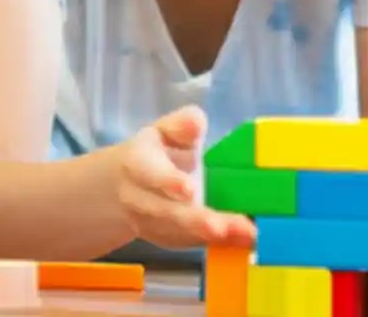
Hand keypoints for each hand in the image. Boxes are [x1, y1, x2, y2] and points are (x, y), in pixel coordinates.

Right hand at [115, 105, 254, 249]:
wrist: (122, 188)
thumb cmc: (153, 153)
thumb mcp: (163, 130)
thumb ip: (181, 125)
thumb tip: (196, 123)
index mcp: (138, 165)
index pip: (151, 174)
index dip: (169, 182)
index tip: (189, 189)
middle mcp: (141, 199)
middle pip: (167, 212)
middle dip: (196, 221)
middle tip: (222, 226)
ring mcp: (152, 224)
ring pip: (181, 233)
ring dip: (212, 236)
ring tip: (246, 234)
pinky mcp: (169, 239)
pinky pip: (192, 243)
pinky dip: (218, 244)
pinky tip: (246, 240)